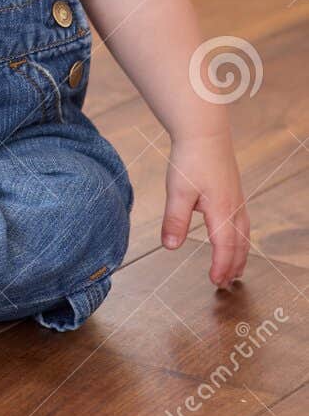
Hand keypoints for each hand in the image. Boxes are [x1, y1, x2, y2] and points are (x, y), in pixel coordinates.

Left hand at [161, 130, 250, 287]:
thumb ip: (174, 220)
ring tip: (236, 270)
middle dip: (233, 266)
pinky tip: (233, 238)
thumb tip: (171, 247)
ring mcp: (237, 199)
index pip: (224, 247)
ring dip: (240, 254)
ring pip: (244, 234)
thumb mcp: (177, 191)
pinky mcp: (234, 192)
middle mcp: (234, 207)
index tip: (215, 281)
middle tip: (225, 283)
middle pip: (239, 245)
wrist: (204, 132)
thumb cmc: (191, 159)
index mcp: (222, 211)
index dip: (221, 266)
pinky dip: (240, 238)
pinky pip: (243, 223)